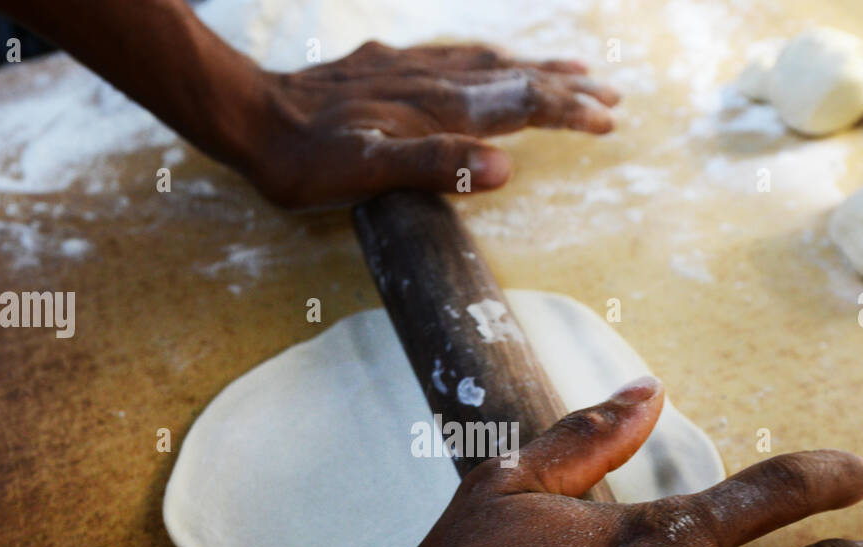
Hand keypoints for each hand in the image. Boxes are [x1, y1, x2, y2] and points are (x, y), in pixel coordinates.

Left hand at [221, 41, 619, 208]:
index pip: (519, 104)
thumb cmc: (306, 160)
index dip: (567, 112)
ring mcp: (410, 70)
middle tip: (612, 96)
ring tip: (572, 71)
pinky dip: (491, 59)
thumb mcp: (366, 174)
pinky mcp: (388, 66)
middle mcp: (431, 82)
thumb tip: (506, 167)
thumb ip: (436, 167)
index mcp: (438, 110)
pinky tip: (490, 62)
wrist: (250, 116)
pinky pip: (455, 56)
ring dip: (536, 68)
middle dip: (566, 88)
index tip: (607, 121)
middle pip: (515, 77)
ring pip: (489, 61)